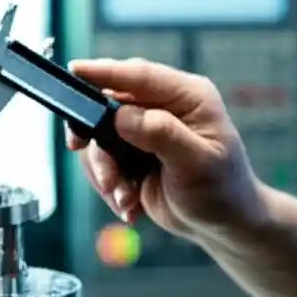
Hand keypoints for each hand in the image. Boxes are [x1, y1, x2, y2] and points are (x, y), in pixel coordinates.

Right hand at [66, 57, 265, 243]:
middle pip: (109, 104)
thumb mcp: (197, 163)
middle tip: (97, 166)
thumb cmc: (221, 190)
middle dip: (97, 141)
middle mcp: (164, 106)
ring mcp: (145, 130)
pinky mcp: (131, 154)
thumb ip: (162, 135)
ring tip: (126, 199)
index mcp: (188, 96)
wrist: (222, 224)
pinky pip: (101, 162)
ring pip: (99, 138)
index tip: (75, 71)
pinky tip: (130, 205)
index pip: (141, 75)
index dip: (105, 71)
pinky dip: (110, 186)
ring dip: (106, 172)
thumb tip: (123, 115)